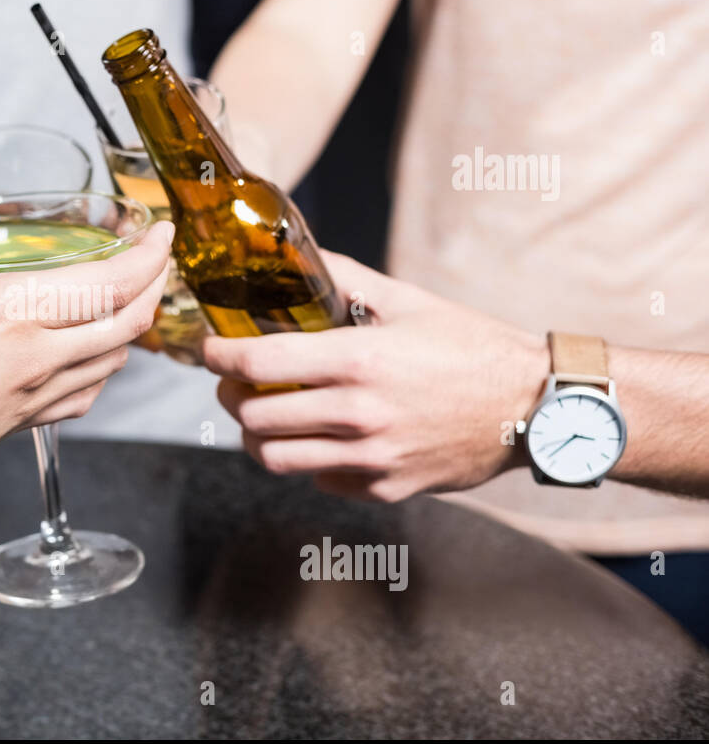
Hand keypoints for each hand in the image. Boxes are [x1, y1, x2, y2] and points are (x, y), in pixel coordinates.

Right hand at [0, 218, 172, 533]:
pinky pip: (85, 393)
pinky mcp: (20, 426)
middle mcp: (35, 355)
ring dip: (133, 325)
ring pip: (114, 359)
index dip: (149, 255)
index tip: (162, 232)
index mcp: (7, 310)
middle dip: (157, 283)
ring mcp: (32, 397)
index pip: (109, 280)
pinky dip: (104, 366)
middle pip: (130, 320)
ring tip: (129, 299)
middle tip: (157, 259)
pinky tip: (90, 354)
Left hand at [203, 252, 548, 502]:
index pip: (258, 362)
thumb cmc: (470, 348)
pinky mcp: (384, 487)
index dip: (219, 355)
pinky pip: (319, 480)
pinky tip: (319, 437)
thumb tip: (298, 255)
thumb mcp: (407, 301)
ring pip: (275, 458)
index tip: (210, 349)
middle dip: (232, 396)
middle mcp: (358, 414)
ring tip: (264, 415)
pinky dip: (307, 460)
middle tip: (235, 383)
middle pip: (254, 416)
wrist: (532, 407)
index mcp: (359, 360)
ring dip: (257, 436)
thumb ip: (344, 280)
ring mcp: (370, 457)